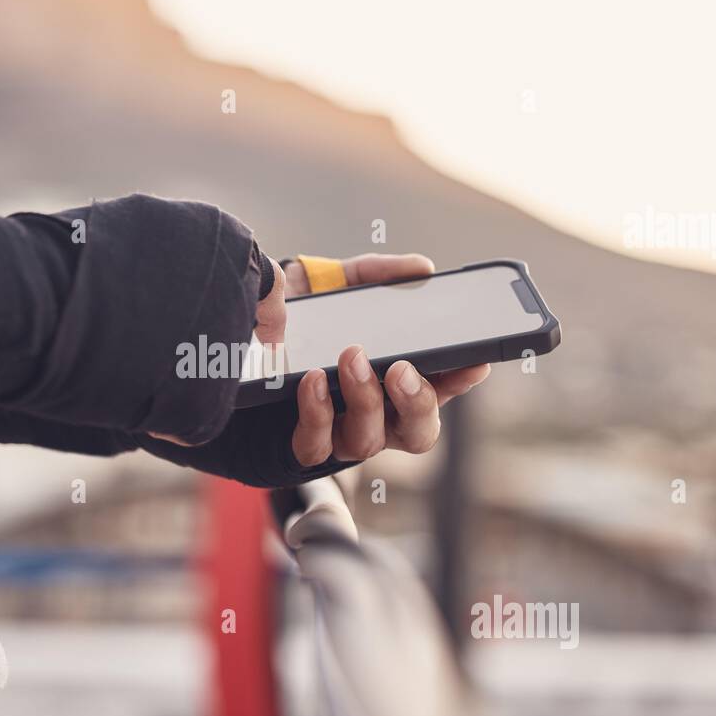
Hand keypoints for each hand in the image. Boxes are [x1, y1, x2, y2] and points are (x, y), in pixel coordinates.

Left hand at [282, 253, 490, 464]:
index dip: (461, 381)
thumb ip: (378, 274)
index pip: (442, 389)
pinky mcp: (302, 443)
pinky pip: (317, 446)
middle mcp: (376, 415)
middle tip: (401, 367)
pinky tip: (314, 380)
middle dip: (417, 402)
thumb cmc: (300, 316)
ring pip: (368, 442)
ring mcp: (340, 433)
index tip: (473, 361)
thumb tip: (422, 269)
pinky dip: (318, 414)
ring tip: (351, 357)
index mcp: (395, 382)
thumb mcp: (339, 286)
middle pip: (418, 432)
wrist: (242, 330)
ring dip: (365, 399)